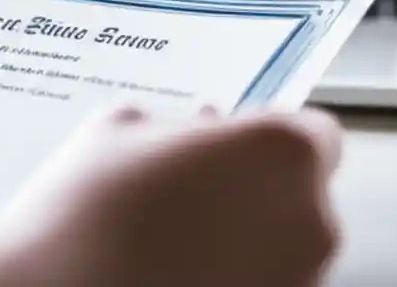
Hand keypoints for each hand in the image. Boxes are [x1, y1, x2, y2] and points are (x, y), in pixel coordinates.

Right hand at [0, 106, 342, 286]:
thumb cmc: (84, 220)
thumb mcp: (115, 134)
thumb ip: (173, 125)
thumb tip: (197, 129)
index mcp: (284, 152)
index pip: (313, 133)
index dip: (266, 139)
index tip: (228, 147)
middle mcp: (311, 221)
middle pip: (297, 193)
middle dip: (251, 191)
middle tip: (186, 194)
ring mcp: (298, 283)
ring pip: (280, 248)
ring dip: (241, 240)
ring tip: (167, 243)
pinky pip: (261, 284)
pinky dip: (230, 279)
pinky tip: (172, 275)